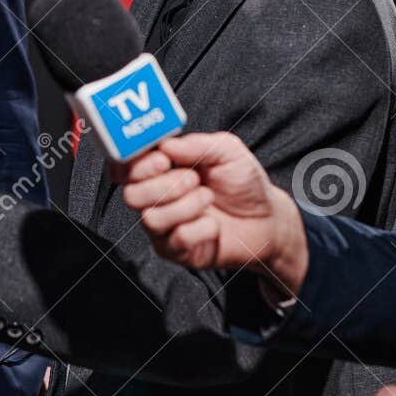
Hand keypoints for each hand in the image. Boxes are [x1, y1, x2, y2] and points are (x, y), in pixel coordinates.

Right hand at [118, 131, 308, 296]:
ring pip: (152, 219)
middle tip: (195, 180)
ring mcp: (163, 226)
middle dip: (166, 186)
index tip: (162, 161)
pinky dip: (202, 229)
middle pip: (131, 195)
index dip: (137, 164)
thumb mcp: (228, 151)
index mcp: (161, 169)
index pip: (127, 166)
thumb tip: (166, 145)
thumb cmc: (244, 184)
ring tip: (208, 199)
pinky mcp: (175, 250)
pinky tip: (214, 225)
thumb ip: (197, 144)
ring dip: (187, 206)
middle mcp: (155, 197)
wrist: (267, 220)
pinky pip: (176, 240)